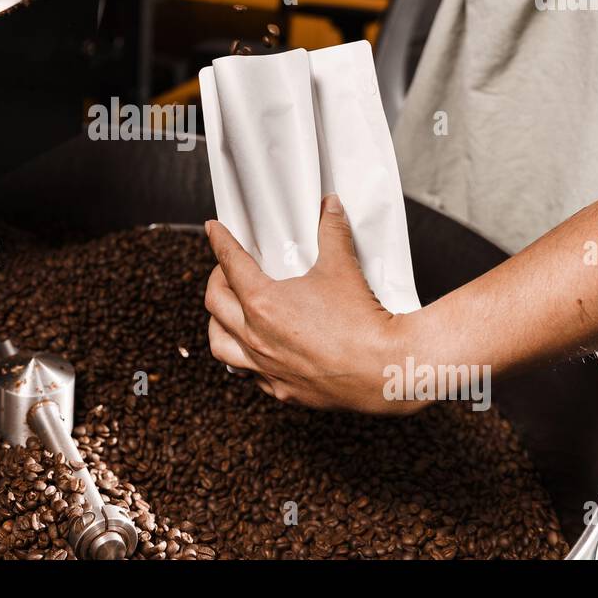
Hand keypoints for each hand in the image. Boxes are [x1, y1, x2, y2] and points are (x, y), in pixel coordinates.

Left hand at [204, 193, 422, 413]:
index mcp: (263, 303)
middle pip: (215, 303)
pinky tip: (258, 349)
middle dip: (216, 280)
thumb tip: (331, 208)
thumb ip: (332, 232)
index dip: (220, 242)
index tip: (214, 231)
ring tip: (229, 312)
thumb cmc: (361, 323)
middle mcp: (255, 337)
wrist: (383, 370)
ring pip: (220, 344)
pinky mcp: (281, 389)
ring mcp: (265, 366)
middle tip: (227, 270)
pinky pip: (249, 372)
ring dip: (219, 324)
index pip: (230, 264)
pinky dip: (246, 357)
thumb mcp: (342, 268)